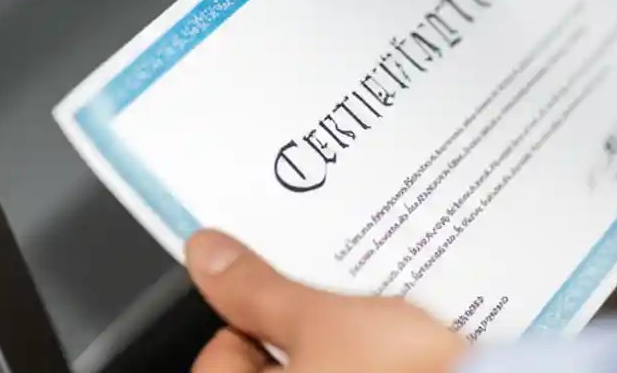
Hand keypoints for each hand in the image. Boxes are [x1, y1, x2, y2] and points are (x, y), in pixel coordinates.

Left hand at [187, 230, 465, 371]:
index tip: (286, 298)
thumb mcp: (326, 322)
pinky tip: (406, 356)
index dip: (251, 317)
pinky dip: (377, 365)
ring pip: (327, 372)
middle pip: (274, 370)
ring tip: (379, 329)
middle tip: (335, 308)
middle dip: (301, 336)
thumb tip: (209, 256)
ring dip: (345, 353)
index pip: (218, 358)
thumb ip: (259, 291)